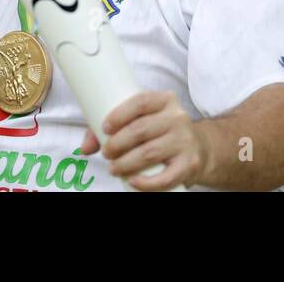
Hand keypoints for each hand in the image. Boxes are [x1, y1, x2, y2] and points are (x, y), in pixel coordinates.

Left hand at [79, 90, 205, 190]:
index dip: (120, 114)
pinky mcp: (190, 164)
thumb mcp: (144, 120)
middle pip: (141, 129)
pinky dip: (146, 182)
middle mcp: (178, 117)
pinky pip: (165, 177)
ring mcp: (185, 141)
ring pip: (149, 153)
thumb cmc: (161, 132)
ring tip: (114, 168)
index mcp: (165, 100)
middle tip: (107, 153)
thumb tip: (83, 148)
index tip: (105, 127)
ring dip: (125, 163)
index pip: (141, 101)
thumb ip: (112, 129)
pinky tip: (132, 181)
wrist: (199, 148)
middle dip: (117, 143)